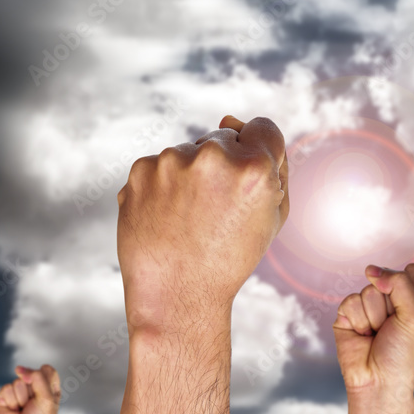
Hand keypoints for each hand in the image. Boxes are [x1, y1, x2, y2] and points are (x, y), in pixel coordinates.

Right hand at [0, 365, 61, 413]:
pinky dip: (11, 401)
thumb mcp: (47, 398)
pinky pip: (6, 388)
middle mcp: (34, 388)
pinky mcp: (4, 397)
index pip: (47, 370)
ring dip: (21, 398)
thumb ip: (37, 378)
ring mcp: (18, 392)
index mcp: (49, 388)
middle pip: (31, 374)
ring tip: (22, 410)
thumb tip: (19, 369)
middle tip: (32, 406)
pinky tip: (13, 411)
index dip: (43, 379)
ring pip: (18, 382)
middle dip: (32, 391)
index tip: (44, 394)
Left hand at [117, 115, 288, 332]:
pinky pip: (160, 166)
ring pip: (189, 152)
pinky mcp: (141, 170)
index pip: (264, 128)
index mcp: (255, 169)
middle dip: (223, 165)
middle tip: (215, 212)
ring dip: (190, 176)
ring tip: (189, 220)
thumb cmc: (231, 257)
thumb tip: (230, 119)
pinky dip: (163, 187)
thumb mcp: (272, 215)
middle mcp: (213, 157)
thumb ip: (270, 163)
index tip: (246, 179)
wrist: (178, 294)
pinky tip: (168, 218)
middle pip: (225, 137)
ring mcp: (172, 161)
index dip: (259, 154)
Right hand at [333, 264, 413, 395]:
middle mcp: (394, 301)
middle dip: (391, 306)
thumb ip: (399, 283)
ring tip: (377, 335)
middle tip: (392, 328)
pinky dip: (358, 321)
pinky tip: (363, 336)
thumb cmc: (403, 355)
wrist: (378, 382)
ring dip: (374, 317)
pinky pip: (350, 301)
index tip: (411, 311)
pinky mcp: (349, 313)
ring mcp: (370, 306)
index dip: (410, 287)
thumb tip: (372, 270)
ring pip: (369, 290)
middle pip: (389, 279)